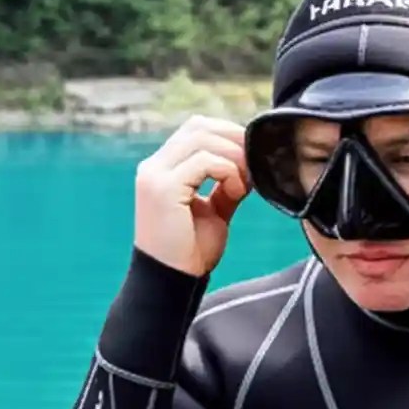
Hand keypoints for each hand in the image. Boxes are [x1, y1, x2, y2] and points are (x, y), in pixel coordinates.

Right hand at [134, 115, 250, 276]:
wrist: (172, 282)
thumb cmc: (191, 251)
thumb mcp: (214, 210)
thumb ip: (226, 184)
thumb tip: (250, 162)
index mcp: (162, 168)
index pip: (196, 129)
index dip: (228, 134)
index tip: (252, 156)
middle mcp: (153, 166)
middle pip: (198, 126)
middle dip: (234, 139)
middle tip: (255, 164)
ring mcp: (154, 175)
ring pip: (202, 139)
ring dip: (233, 156)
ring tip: (245, 182)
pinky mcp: (162, 188)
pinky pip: (204, 161)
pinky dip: (227, 171)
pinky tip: (236, 191)